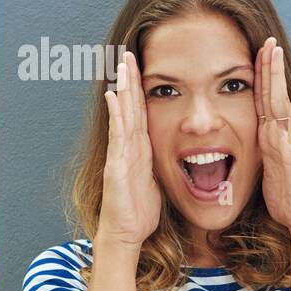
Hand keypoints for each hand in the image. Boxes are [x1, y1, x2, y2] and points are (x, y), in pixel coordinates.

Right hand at [96, 50, 161, 251]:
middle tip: (128, 53)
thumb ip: (162, 167)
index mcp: (141, 153)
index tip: (142, 68)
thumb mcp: (158, 184)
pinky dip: (116, 114)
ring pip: (122, 115)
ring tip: (121, 64)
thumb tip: (177, 158)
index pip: (141, 114)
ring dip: (122, 89)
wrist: (125, 236)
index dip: (141, 91)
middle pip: (129, 108)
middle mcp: (128, 150)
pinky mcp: (116, 166)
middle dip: (129, 81)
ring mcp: (119, 156)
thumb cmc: (140, 216)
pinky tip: (114, 96)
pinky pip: (118, 135)